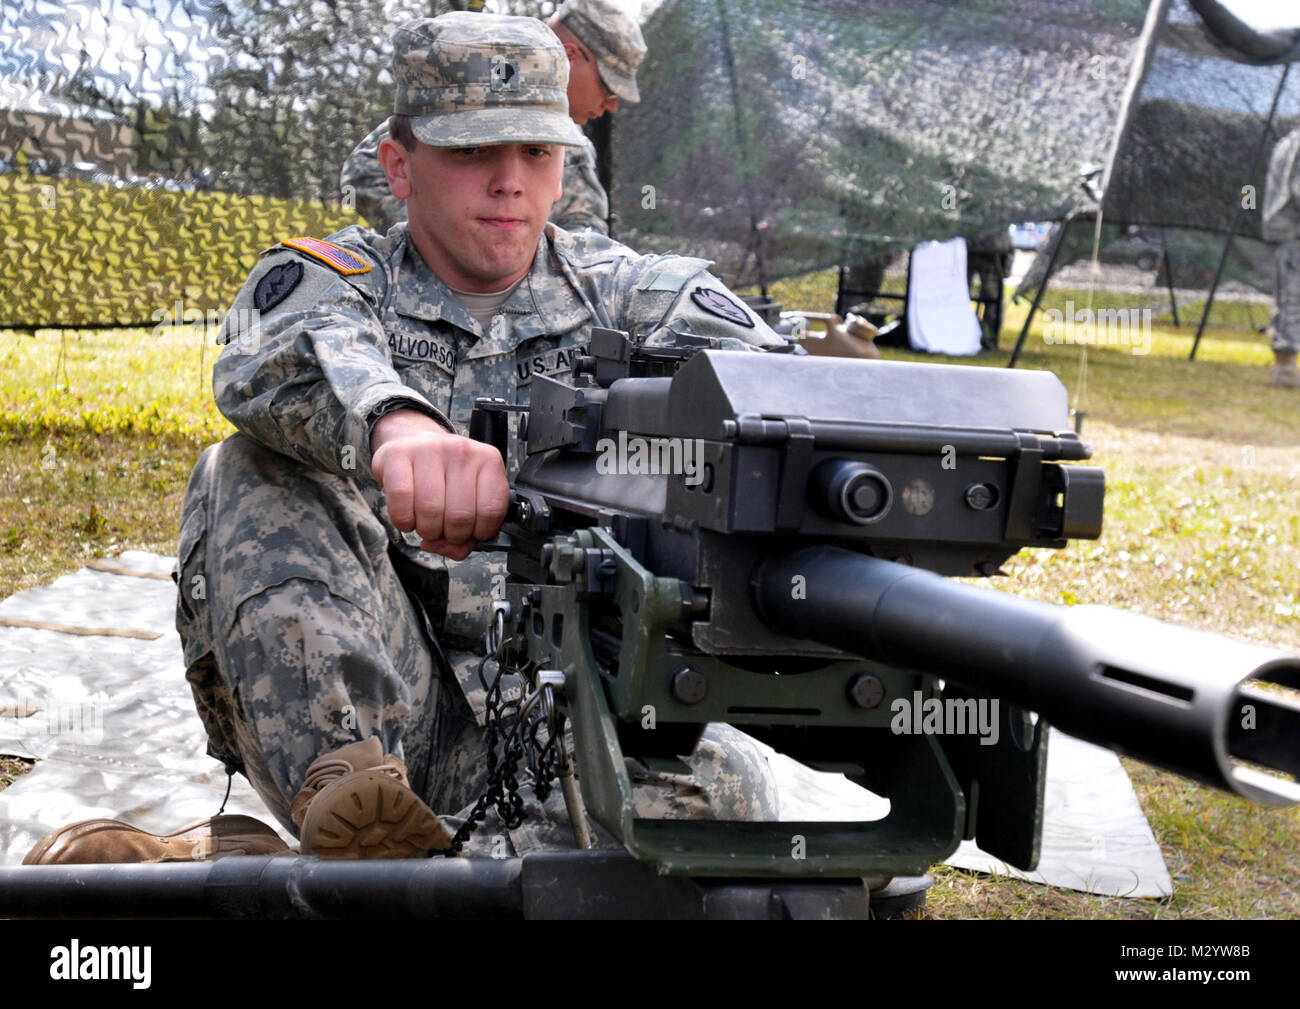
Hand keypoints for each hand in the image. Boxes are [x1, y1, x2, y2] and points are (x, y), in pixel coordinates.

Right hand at [370, 409, 509, 560]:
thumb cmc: (444, 476)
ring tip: (425, 523)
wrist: (414, 443)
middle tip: (443, 530)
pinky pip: (402, 500)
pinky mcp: (397, 454)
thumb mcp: (469, 498)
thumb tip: (455, 550)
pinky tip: (408, 518)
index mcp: (488, 461)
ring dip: (426, 530)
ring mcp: (429, 449)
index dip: (479, 533)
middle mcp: (461, 451)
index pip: (491, 511)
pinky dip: (403, 520)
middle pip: (460, 516)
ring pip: (430, 510)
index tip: (470, 533)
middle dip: (450, 536)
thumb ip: (471, 532)